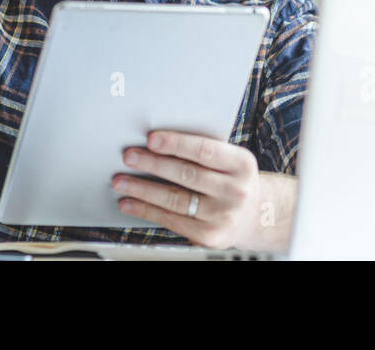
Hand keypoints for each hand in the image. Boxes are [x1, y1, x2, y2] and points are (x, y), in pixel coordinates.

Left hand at [112, 130, 260, 248]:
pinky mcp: (208, 236)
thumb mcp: (230, 161)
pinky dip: (146, 210)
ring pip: (174, 199)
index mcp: (242, 164)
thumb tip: (155, 142)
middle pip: (186, 174)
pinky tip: (130, 202)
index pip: (205, 150)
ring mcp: (222, 216)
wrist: (254, 216)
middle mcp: (235, 192)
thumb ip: (203, 151)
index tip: (151, 139)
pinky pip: (171, 220)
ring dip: (142, 189)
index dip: (176, 144)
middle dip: (152, 164)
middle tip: (128, 156)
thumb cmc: (232, 180)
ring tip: (120, 181)